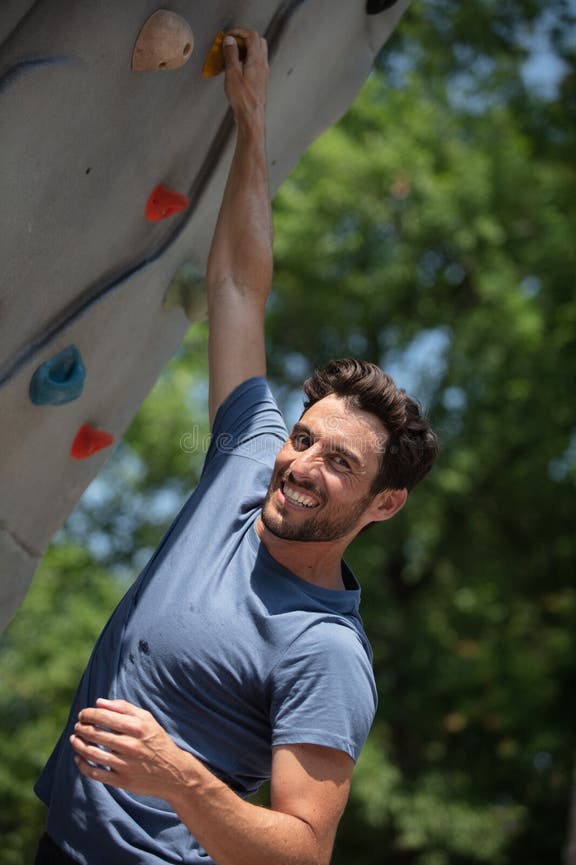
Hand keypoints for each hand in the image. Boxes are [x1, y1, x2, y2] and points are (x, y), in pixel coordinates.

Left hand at [70, 698, 190, 798]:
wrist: (173, 772)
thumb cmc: (157, 741)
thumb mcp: (147, 719)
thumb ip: (124, 708)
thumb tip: (99, 702)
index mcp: (137, 727)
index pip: (104, 717)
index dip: (88, 714)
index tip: (82, 714)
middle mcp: (131, 745)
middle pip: (95, 734)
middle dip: (81, 728)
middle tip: (78, 726)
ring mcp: (125, 765)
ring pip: (92, 754)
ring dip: (78, 745)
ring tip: (74, 739)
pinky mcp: (122, 781)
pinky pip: (95, 773)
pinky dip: (83, 765)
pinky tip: (79, 757)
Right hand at [223, 29, 267, 120]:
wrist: (252, 117)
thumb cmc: (243, 100)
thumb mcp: (232, 74)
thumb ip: (231, 54)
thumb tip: (230, 40)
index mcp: (257, 60)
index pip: (252, 35)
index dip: (239, 32)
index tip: (228, 36)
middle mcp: (262, 65)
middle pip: (257, 41)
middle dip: (243, 38)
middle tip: (231, 43)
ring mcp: (263, 73)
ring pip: (257, 52)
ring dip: (245, 49)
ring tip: (232, 56)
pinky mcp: (260, 81)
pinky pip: (255, 63)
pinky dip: (246, 60)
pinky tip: (236, 68)